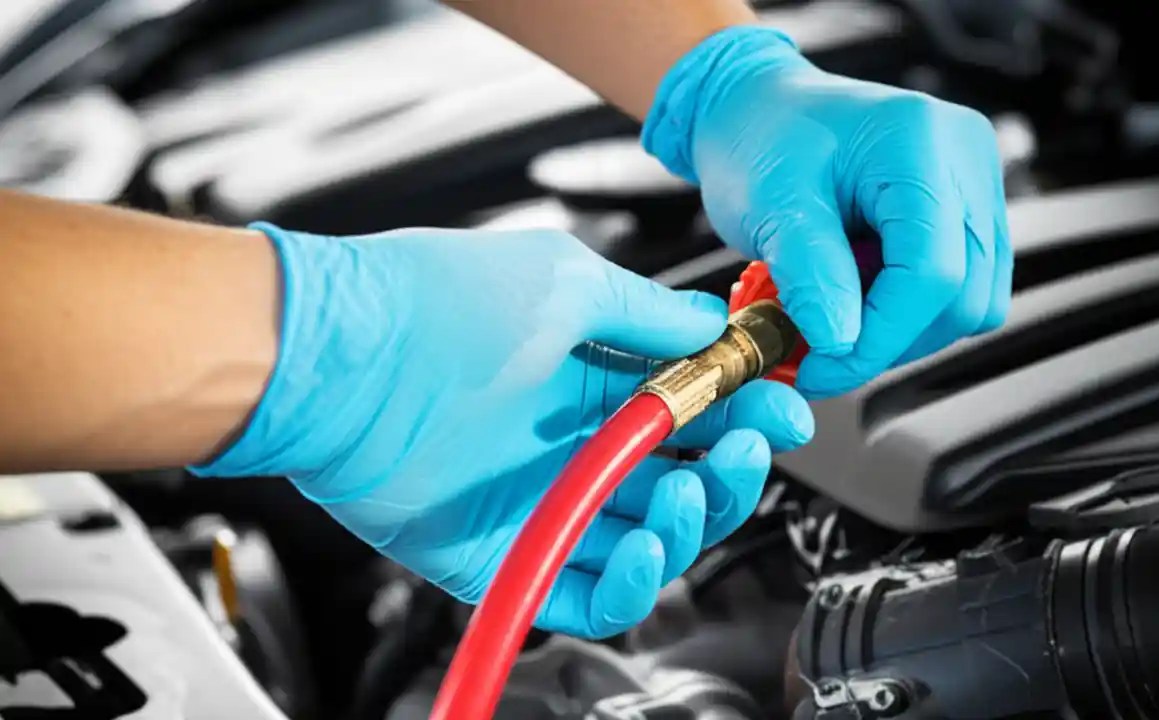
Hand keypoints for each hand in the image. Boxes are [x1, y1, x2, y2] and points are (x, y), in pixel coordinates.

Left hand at [190, 224, 813, 638]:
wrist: (335, 356)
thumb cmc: (436, 304)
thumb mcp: (564, 283)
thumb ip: (649, 314)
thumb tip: (713, 326)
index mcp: (590, 379)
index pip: (692, 412)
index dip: (745, 413)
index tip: (782, 411)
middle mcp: (570, 445)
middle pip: (682, 481)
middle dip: (732, 472)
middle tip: (748, 453)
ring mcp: (539, 502)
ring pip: (646, 542)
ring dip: (690, 528)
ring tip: (688, 497)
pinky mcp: (503, 554)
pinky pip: (582, 593)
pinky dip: (627, 587)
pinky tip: (646, 551)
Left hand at [643, 27, 1011, 397]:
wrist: (760, 109)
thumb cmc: (760, 140)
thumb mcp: (770, 206)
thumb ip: (811, 274)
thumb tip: (844, 345)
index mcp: (919, 145)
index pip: (931, 272)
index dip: (880, 338)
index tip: (822, 369)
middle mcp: (966, 159)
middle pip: (964, 294)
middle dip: (891, 339)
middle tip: (820, 350)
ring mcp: (977, 182)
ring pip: (974, 301)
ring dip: (905, 329)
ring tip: (838, 308)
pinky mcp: (971, 207)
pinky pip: (966, 286)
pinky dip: (913, 309)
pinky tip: (862, 292)